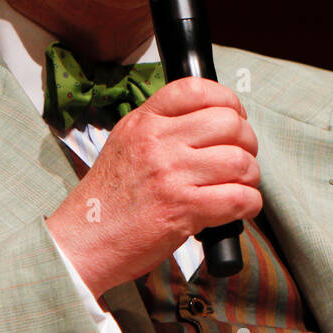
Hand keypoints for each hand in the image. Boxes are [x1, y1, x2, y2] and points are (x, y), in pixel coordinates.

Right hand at [46, 76, 260, 298]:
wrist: (82, 242)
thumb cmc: (108, 199)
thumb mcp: (125, 143)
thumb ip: (161, 127)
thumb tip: (211, 120)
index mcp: (144, 122)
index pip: (196, 89)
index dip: (227, 100)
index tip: (234, 116)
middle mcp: (158, 143)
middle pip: (229, 123)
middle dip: (247, 141)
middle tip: (241, 156)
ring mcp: (171, 176)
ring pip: (240, 161)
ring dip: (250, 175)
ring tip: (240, 185)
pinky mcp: (183, 210)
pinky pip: (238, 198)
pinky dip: (249, 203)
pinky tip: (241, 207)